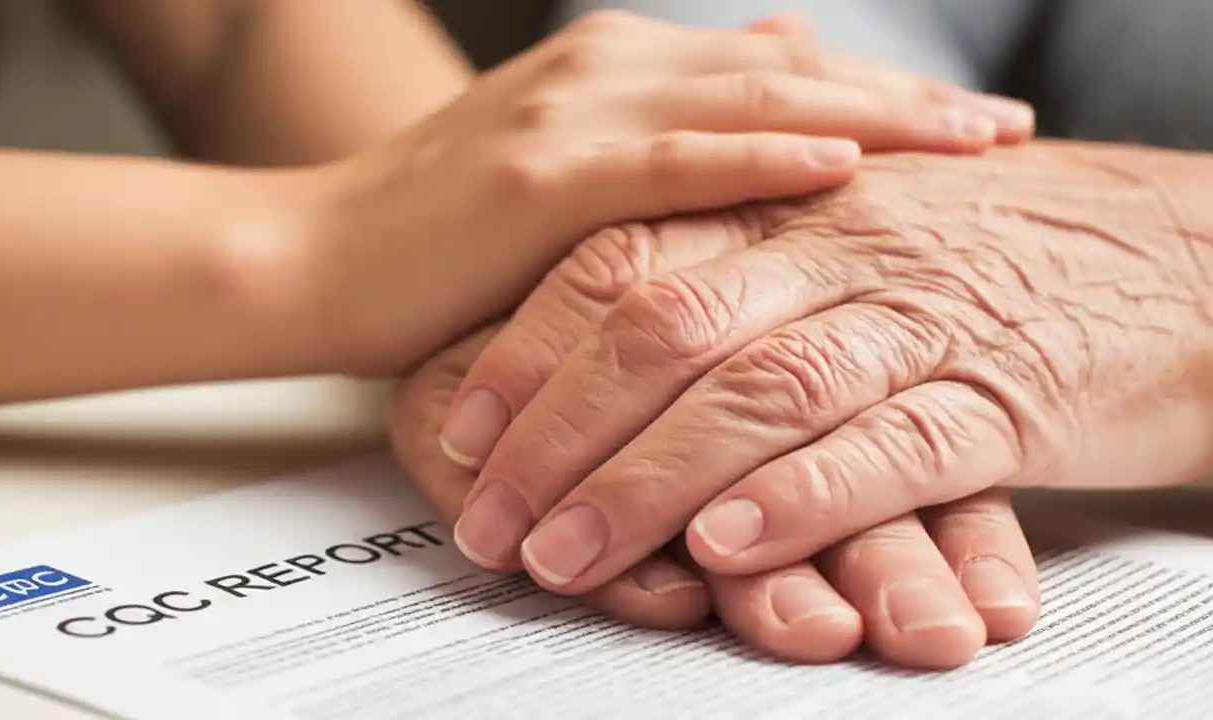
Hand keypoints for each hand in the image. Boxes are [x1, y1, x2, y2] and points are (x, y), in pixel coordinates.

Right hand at [298, 10, 1031, 374]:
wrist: (321, 259)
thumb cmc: (443, 238)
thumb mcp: (566, 173)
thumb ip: (667, 129)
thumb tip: (780, 71)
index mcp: (616, 70)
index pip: (775, 73)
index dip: (880, 94)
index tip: (967, 124)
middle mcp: (606, 70)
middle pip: (789, 74)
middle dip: (906, 103)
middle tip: (1006, 130)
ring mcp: (575, 115)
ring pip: (752, 104)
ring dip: (871, 118)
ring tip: (972, 143)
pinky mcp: (544, 176)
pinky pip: (676, 162)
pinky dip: (764, 157)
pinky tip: (843, 161)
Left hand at [394, 224, 1039, 669]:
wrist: (1184, 256)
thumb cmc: (999, 248)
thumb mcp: (855, 222)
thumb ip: (741, 246)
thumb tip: (612, 294)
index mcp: (790, 202)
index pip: (624, 258)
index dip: (532, 345)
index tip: (465, 423)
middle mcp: (841, 247)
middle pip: (665, 330)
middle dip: (558, 434)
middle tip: (491, 522)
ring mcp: (921, 317)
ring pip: (757, 392)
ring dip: (645, 482)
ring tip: (566, 558)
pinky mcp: (1004, 394)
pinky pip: (889, 446)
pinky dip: (799, 500)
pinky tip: (727, 548)